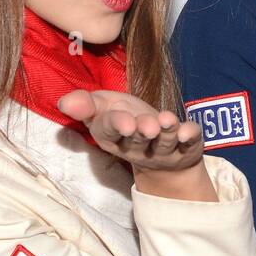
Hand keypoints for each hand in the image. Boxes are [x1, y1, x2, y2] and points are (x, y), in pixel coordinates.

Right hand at [57, 89, 214, 199]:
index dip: (118, 126)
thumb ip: (85, 104)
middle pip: (139, 139)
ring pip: (164, 142)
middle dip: (143, 131)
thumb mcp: (103, 108)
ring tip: (168, 121)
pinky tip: (189, 130)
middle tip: (149, 126)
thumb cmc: (126, 121)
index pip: (111, 131)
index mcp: (113, 137)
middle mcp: (137, 147)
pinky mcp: (186, 148)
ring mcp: (163, 150)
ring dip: (167, 132)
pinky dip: (190, 136)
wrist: (159, 153)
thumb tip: (65, 102)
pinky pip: (189, 143)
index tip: (126, 124)